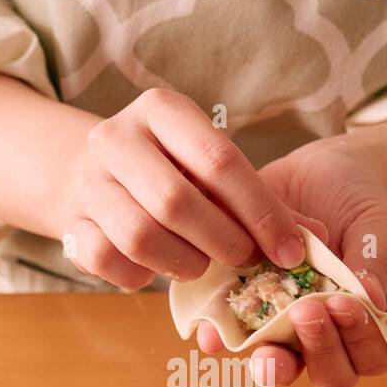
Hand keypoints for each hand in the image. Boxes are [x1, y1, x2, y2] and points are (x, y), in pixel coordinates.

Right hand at [63, 88, 308, 289]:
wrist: (90, 175)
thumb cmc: (171, 173)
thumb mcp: (213, 172)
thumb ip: (262, 202)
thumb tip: (318, 241)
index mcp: (161, 110)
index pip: (220, 160)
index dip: (262, 212)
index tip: (291, 251)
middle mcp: (117, 137)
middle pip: (176, 201)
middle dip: (222, 241)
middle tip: (244, 261)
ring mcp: (87, 180)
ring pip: (140, 236)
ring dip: (183, 262)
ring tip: (200, 266)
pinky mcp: (69, 222)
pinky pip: (108, 262)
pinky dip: (140, 276)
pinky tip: (156, 268)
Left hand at [196, 135, 386, 386]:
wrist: (318, 176)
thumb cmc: (358, 205)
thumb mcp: (374, 225)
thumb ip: (373, 262)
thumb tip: (371, 299)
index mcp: (373, 325)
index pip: (375, 356)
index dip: (361, 340)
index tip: (342, 303)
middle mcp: (333, 339)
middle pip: (332, 376)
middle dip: (319, 351)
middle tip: (306, 310)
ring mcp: (290, 333)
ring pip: (283, 367)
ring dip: (271, 359)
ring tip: (262, 330)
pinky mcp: (251, 314)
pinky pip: (236, 337)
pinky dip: (223, 336)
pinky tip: (212, 330)